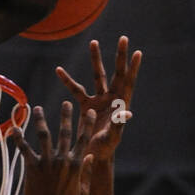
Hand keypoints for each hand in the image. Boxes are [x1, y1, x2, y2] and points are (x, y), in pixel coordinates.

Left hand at [16, 101, 96, 194]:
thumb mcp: (83, 192)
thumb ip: (88, 173)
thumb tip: (91, 156)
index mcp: (77, 164)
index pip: (84, 140)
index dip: (87, 124)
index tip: (88, 112)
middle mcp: (63, 160)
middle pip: (65, 132)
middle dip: (66, 116)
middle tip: (66, 103)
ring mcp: (47, 162)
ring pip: (44, 136)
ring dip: (41, 120)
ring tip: (37, 108)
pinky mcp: (32, 167)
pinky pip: (25, 149)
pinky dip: (19, 138)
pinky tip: (14, 128)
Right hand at [55, 36, 140, 160]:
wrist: (92, 156)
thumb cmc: (105, 149)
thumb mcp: (112, 137)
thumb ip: (118, 124)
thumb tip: (127, 113)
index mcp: (120, 104)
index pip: (128, 82)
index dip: (133, 68)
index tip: (137, 52)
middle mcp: (111, 99)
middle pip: (116, 73)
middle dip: (119, 56)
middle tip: (123, 37)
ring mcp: (99, 100)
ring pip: (97, 76)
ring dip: (96, 59)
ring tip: (94, 42)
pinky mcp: (86, 105)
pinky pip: (75, 90)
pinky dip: (67, 81)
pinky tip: (58, 70)